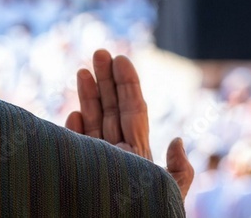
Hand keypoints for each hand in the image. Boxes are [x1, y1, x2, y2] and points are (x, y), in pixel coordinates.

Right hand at [65, 49, 193, 199]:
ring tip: (82, 70)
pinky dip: (72, 130)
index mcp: (139, 156)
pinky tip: (72, 114)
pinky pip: (74, 147)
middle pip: (111, 110)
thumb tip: (177, 139)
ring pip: (91, 123)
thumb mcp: (168, 197)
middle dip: (105, 81)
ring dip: (87, 97)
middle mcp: (117, 157)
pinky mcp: (76, 174)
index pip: (133, 111)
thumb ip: (178, 172)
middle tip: (98, 52)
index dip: (127, 83)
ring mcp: (95, 164)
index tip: (120, 58)